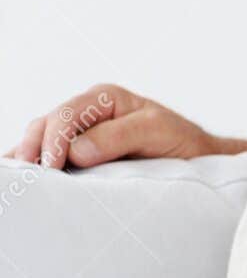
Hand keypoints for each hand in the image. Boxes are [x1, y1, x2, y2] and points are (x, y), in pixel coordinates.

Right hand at [5, 84, 246, 168]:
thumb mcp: (157, 132)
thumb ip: (118, 137)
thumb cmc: (181, 142)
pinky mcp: (81, 153)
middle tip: (28, 176)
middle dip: (33, 148)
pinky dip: (34, 163)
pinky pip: (50, 155)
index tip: (52, 166)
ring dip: (28, 156)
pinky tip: (23, 176)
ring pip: (41, 139)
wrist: (197, 159)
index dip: (54, 141)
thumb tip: (76, 151)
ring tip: (18, 178)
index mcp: (104, 99)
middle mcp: (87, 113)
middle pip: (46, 125)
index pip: (66, 115)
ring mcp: (82, 133)